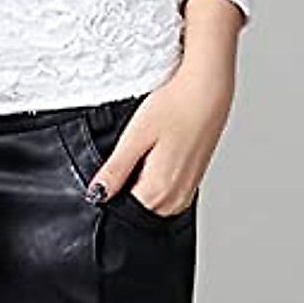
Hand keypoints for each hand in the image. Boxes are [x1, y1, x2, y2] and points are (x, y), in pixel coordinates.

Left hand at [84, 59, 234, 217]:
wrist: (208, 91)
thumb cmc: (174, 107)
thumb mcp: (135, 137)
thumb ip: (115, 171)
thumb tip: (96, 195)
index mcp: (158, 191)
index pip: (120, 211)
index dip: (109, 192)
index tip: (111, 169)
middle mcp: (175, 199)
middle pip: (135, 209)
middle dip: (124, 189)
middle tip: (131, 154)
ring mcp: (186, 193)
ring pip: (149, 202)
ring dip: (139, 184)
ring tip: (145, 151)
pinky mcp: (191, 183)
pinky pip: (164, 194)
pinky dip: (153, 180)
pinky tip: (155, 154)